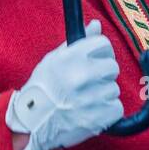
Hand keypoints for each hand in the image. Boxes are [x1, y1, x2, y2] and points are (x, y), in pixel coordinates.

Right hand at [7, 20, 122, 149]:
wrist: (31, 124)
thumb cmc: (42, 89)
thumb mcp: (54, 60)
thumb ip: (79, 42)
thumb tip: (96, 25)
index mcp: (71, 57)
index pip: (104, 44)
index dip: (101, 53)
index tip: (95, 60)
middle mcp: (82, 75)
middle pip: (112, 67)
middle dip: (103, 75)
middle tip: (88, 83)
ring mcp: (91, 98)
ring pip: (114, 89)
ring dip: (103, 95)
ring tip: (84, 100)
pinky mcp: (99, 118)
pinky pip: (117, 108)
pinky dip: (107, 112)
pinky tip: (90, 112)